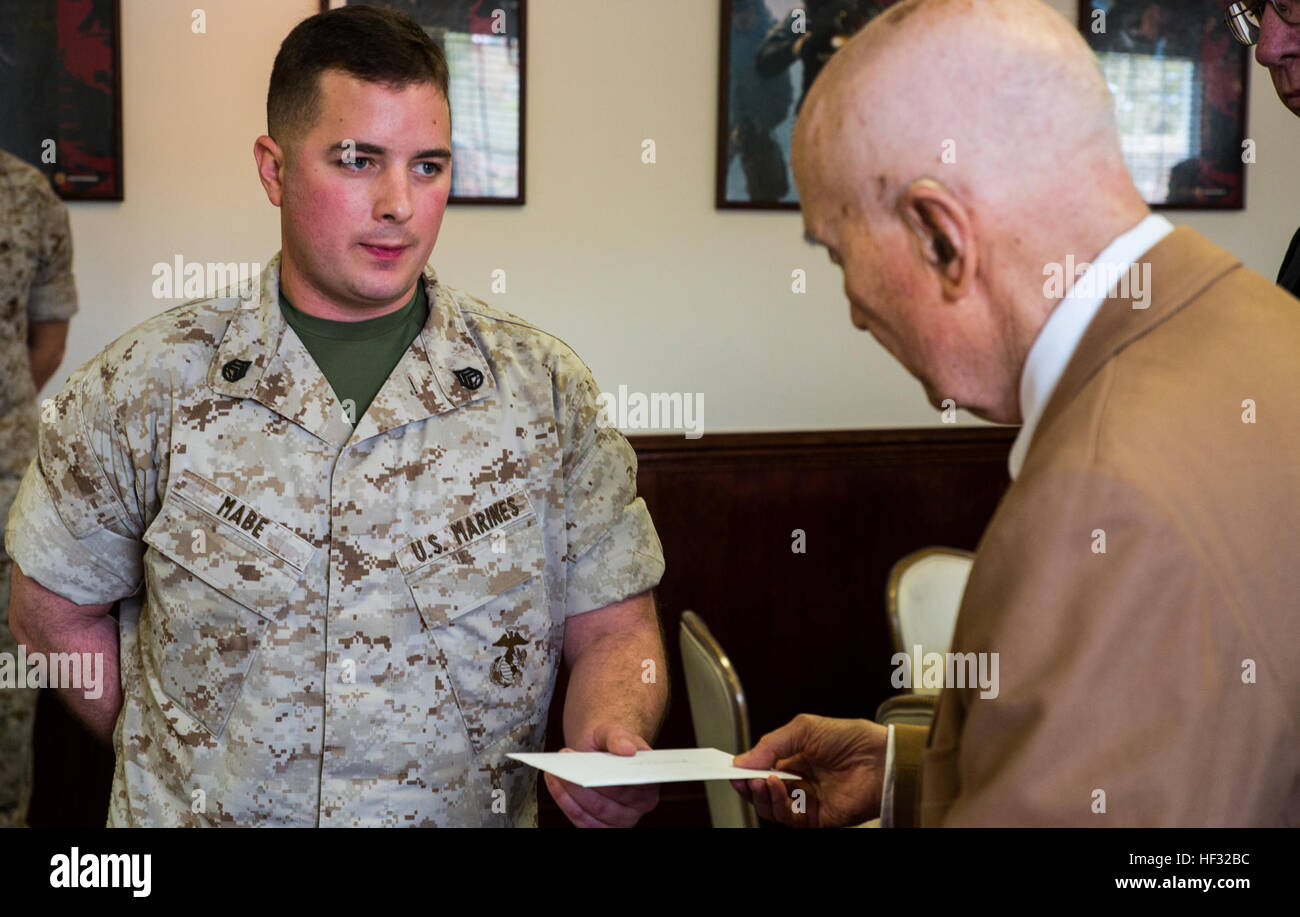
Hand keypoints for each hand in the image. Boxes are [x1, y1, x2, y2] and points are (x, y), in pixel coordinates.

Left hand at [544, 724, 659, 827]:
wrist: (604, 749)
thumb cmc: (611, 743)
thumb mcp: (615, 732)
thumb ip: (620, 737)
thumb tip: (627, 749)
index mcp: (649, 784)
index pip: (629, 786)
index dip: (606, 777)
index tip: (586, 764)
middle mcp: (639, 807)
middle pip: (606, 804)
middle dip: (579, 785)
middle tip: (564, 764)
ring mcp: (621, 821)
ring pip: (591, 814)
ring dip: (568, 795)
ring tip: (555, 773)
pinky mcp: (601, 826)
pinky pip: (581, 821)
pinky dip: (564, 802)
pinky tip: (555, 784)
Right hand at [731, 713, 887, 827]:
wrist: (880, 759)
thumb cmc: (850, 738)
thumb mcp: (803, 729)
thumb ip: (771, 745)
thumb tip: (741, 760)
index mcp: (795, 760)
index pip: (762, 769)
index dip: (746, 770)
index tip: (729, 768)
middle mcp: (800, 782)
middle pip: (762, 791)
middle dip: (748, 785)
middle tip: (740, 778)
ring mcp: (808, 802)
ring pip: (771, 807)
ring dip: (760, 795)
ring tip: (759, 780)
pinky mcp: (818, 819)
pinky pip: (789, 817)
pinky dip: (777, 803)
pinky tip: (776, 786)